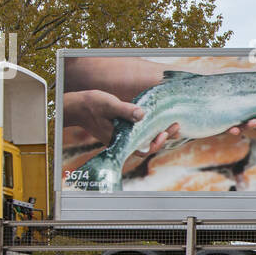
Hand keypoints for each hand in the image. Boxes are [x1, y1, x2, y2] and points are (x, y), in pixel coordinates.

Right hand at [62, 90, 179, 153]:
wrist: (79, 107)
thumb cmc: (92, 105)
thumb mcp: (109, 105)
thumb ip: (125, 110)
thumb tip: (142, 114)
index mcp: (120, 140)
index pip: (142, 149)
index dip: (156, 144)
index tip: (164, 133)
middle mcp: (124, 141)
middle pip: (148, 145)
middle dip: (163, 137)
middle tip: (176, 126)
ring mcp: (124, 136)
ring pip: (146, 139)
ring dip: (160, 132)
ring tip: (174, 124)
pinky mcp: (124, 130)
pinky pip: (141, 132)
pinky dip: (152, 128)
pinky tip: (160, 120)